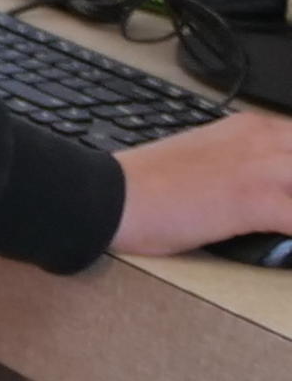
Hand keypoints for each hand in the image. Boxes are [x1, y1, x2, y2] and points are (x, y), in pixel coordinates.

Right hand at [113, 107, 291, 258]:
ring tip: (283, 224)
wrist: (107, 195)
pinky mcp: (258, 202)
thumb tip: (273, 190)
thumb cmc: (148, 186)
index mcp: (254, 128)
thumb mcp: (206, 157)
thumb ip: (246, 163)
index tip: (291, 194)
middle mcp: (266, 140)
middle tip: (287, 210)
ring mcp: (265, 169)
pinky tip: (288, 252)